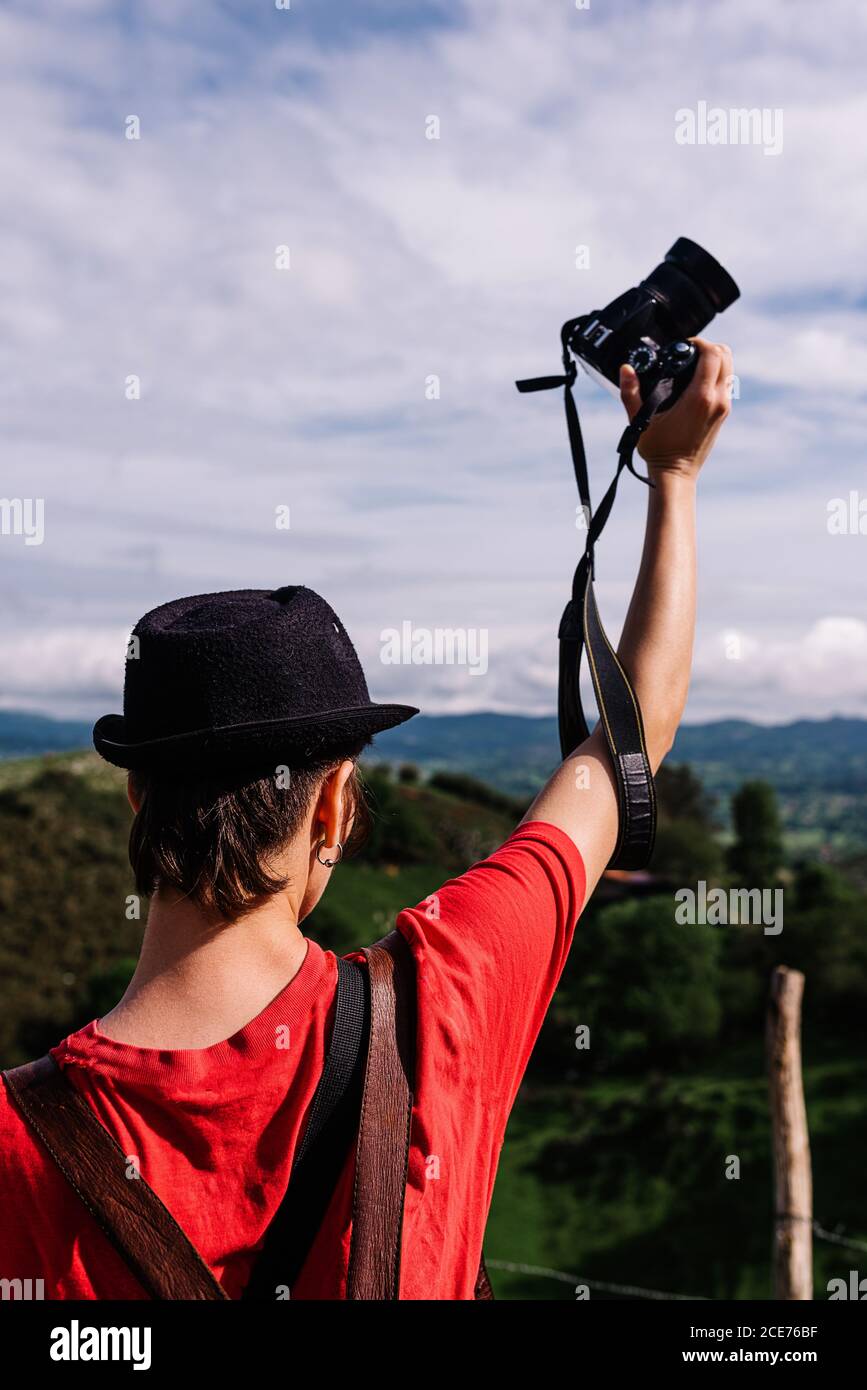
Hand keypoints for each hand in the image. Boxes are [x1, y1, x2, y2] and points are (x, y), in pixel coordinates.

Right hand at [619, 338, 732, 480]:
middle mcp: (717, 400)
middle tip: (688, 352)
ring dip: (714, 360)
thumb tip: (625, 370)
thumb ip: (630, 393)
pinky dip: (715, 374)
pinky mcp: (723, 413)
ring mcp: (723, 407)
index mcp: (700, 397)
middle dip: (708, 348)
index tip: (683, 347)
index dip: (699, 343)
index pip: (712, 354)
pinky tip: (696, 381)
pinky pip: (726, 382)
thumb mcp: (640, 420)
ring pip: (729, 368)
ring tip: (692, 365)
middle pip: (726, 355)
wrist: (676, 474)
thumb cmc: (659, 450)